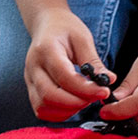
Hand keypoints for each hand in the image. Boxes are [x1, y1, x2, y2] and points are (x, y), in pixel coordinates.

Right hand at [25, 6, 109, 121]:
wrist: (46, 25)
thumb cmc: (65, 29)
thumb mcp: (82, 38)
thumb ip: (94, 61)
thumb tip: (109, 80)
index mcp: (46, 50)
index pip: (63, 76)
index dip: (85, 89)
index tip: (104, 91)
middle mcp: (33, 67)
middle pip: (50, 96)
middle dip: (77, 102)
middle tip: (96, 97)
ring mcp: (29, 80)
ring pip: (43, 107)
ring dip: (68, 110)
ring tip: (85, 99)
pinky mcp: (31, 89)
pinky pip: (41, 110)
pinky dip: (59, 113)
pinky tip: (73, 103)